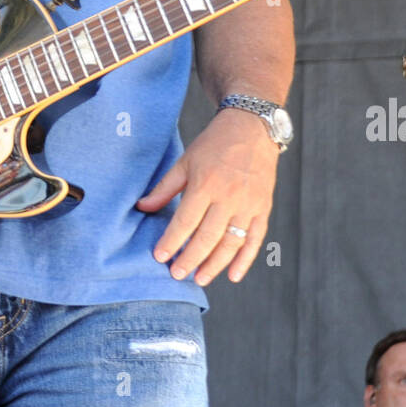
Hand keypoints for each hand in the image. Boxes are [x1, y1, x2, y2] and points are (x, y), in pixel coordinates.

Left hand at [136, 108, 279, 285]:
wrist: (251, 127)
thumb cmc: (214, 144)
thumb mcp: (185, 161)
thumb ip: (165, 188)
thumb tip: (142, 207)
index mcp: (205, 184)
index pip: (185, 221)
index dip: (171, 241)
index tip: (159, 257)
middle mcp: (228, 196)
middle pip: (207, 237)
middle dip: (190, 259)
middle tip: (176, 274)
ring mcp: (248, 204)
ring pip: (231, 242)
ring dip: (215, 265)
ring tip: (199, 279)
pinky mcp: (263, 208)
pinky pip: (255, 239)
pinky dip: (245, 260)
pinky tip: (233, 275)